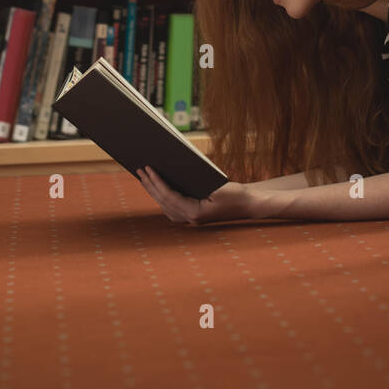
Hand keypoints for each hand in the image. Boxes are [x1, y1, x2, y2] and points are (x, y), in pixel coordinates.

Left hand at [136, 166, 252, 224]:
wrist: (248, 204)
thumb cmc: (235, 193)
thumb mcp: (217, 185)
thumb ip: (196, 181)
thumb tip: (174, 170)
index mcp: (195, 213)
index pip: (169, 196)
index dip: (157, 182)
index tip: (148, 168)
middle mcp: (190, 219)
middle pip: (164, 201)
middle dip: (151, 185)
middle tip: (140, 169)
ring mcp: (190, 219)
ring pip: (165, 205)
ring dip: (154, 191)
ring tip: (144, 176)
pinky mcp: (193, 215)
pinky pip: (172, 207)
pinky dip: (162, 196)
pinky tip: (157, 186)